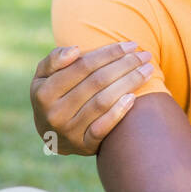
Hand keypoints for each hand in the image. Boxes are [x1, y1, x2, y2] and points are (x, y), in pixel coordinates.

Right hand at [30, 43, 153, 154]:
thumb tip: (75, 50)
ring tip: (147, 70)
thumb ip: (55, 60)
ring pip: (103, 102)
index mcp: (44, 92)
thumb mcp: (43, 76)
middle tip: (145, 55)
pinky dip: (118, 112)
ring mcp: (69, 132)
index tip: (130, 45)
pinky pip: (104, 128)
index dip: (109, 53)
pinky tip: (133, 97)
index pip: (83, 66)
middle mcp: (55, 113)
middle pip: (97, 82)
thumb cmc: (53, 94)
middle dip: (125, 65)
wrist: (50, 133)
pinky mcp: (83, 146)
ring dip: (129, 83)